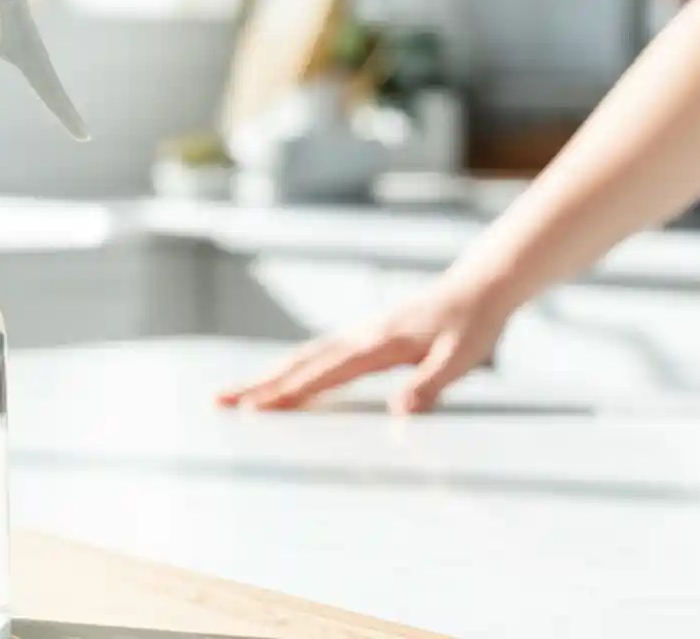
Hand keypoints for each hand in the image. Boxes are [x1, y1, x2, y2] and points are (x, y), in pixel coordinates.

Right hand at [217, 280, 512, 413]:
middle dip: (257, 387)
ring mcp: (359, 334)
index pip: (323, 375)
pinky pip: (318, 354)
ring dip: (267, 377)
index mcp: (378, 344)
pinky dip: (291, 368)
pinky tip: (281, 378)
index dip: (287, 394)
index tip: (254, 410)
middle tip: (219, 402)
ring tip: (236, 395)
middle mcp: (360, 336)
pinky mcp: (365, 336)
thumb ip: (430, 385)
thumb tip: (397, 413)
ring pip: (302, 357)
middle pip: (298, 364)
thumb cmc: (474, 323)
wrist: (480, 286)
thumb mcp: (462, 358)